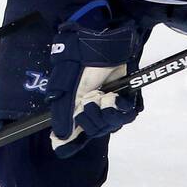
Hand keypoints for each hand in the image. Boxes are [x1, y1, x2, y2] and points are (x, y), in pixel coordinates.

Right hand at [45, 20, 137, 156]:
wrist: (107, 43)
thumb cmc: (84, 62)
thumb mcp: (70, 87)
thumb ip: (64, 114)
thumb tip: (59, 138)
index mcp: (74, 108)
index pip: (73, 136)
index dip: (72, 143)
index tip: (70, 141)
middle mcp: (91, 109)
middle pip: (94, 131)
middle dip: (94, 118)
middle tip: (93, 99)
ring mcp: (108, 104)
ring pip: (111, 125)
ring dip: (109, 112)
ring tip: (106, 96)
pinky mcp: (125, 98)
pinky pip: (127, 114)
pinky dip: (123, 108)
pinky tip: (117, 97)